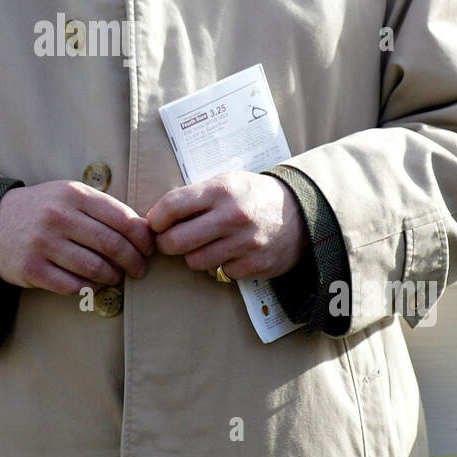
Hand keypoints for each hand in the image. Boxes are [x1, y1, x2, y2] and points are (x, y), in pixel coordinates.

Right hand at [0, 180, 154, 294]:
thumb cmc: (41, 210)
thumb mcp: (67, 196)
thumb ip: (101, 208)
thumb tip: (142, 231)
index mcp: (73, 194)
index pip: (121, 218)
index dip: (141, 238)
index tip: (148, 248)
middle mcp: (58, 217)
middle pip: (112, 244)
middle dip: (133, 261)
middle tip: (139, 269)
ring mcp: (43, 244)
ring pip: (95, 268)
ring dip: (112, 276)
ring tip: (116, 276)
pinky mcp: (32, 269)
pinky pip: (73, 285)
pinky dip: (88, 287)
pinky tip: (91, 284)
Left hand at [145, 171, 307, 279]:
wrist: (300, 214)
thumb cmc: (252, 197)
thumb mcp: (226, 183)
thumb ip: (194, 198)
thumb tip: (158, 219)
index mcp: (222, 190)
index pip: (172, 206)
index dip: (157, 218)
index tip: (156, 223)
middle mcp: (233, 216)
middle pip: (177, 241)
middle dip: (166, 244)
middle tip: (168, 241)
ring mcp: (246, 243)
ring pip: (195, 261)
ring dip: (193, 256)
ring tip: (203, 245)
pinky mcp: (256, 264)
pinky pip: (221, 273)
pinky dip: (220, 266)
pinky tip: (229, 253)